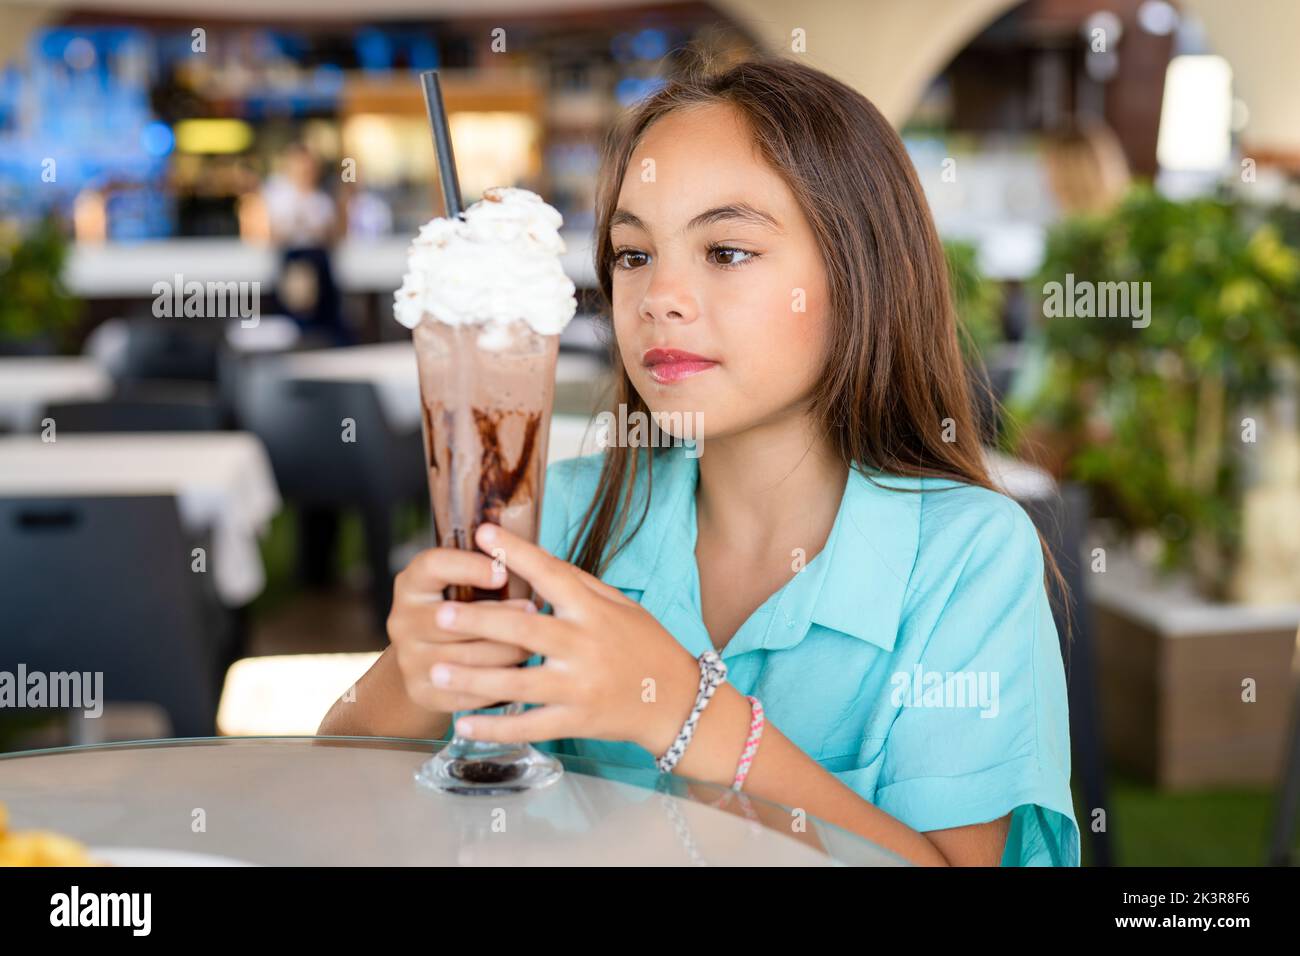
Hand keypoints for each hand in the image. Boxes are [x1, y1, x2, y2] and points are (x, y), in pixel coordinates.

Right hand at [387, 546, 538, 713]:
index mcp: (412, 583)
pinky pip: (466, 690)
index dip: (468, 567)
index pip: (433, 566)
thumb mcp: (465, 585)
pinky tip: (521, 674)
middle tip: (535, 610)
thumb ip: (488, 570)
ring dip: (505, 650)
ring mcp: (409, 659)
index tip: (503, 571)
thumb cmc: (464, 609)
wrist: (431, 661)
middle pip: (452, 617)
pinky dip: (497, 682)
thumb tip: (536, 555)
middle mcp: (402, 620)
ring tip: (535, 642)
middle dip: (498, 615)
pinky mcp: (422, 691)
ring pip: (465, 657)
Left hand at [426, 522, 700, 753]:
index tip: (481, 533)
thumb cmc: (647, 646)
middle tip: (439, 615)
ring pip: (517, 682)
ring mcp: (580, 685)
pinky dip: (495, 726)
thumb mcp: (621, 606)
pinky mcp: (577, 720)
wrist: (677, 701)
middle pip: (523, 629)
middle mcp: (584, 645)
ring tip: (436, 671)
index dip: (515, 552)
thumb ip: (580, 586)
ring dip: (473, 679)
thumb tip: (537, 560)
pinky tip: (464, 724)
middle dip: (478, 621)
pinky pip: (529, 725)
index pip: (550, 573)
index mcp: (593, 610)